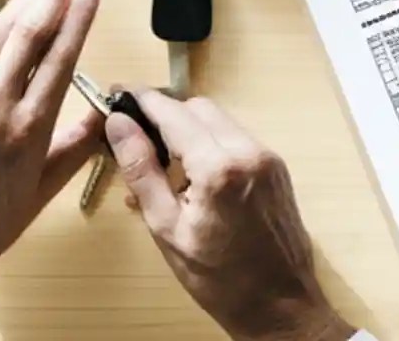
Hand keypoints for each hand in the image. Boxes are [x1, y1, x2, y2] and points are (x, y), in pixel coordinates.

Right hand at [109, 89, 354, 340]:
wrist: (279, 304)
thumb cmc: (219, 278)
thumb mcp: (166, 228)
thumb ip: (141, 170)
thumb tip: (118, 124)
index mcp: (220, 167)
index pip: (174, 112)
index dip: (142, 99)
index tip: (118, 93)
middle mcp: (249, 151)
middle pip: (199, 109)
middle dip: (166, 115)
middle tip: (135, 136)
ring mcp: (268, 158)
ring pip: (220, 121)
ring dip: (188, 131)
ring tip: (162, 165)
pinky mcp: (276, 168)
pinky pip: (237, 139)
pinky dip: (211, 145)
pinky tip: (192, 177)